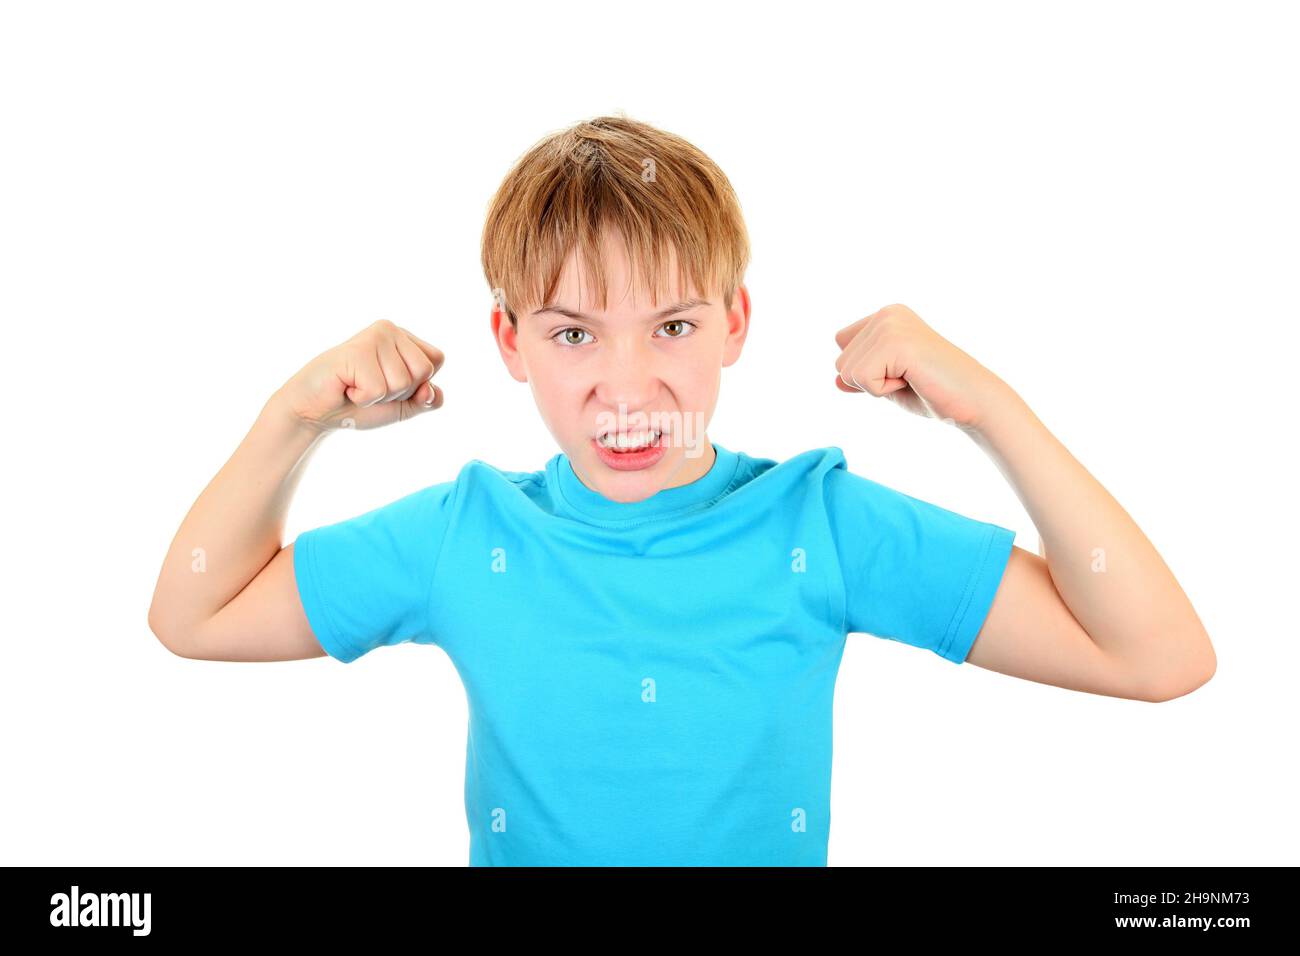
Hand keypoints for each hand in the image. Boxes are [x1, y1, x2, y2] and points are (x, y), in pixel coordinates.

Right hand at [275, 320, 444, 431]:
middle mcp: (389, 329)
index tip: (388, 383)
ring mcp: (373, 337)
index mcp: (403, 337)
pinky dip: (363, 398)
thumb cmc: (358, 405)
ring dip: (379, 396)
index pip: (436, 360)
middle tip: (371, 386)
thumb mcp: (403, 406)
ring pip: (402, 382)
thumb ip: (427, 400)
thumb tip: (431, 391)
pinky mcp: (357, 350)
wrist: (316, 412)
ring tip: (357, 386)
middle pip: (423, 370)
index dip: (418, 383)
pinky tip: (347, 387)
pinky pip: (378, 389)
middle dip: (400, 392)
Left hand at [833, 304, 1004, 429]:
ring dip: (877, 387)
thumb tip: (836, 378)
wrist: (974, 402)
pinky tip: (912, 381)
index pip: (841, 347)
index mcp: (886, 316)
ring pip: (846, 371)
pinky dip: (883, 391)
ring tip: (911, 378)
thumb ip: (864, 376)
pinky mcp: (895, 343)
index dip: (865, 372)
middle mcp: (887, 314)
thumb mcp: (890, 383)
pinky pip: (861, 379)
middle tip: (909, 378)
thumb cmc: (937, 393)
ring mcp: (891, 325)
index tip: (901, 373)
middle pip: (840, 361)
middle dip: (869, 382)